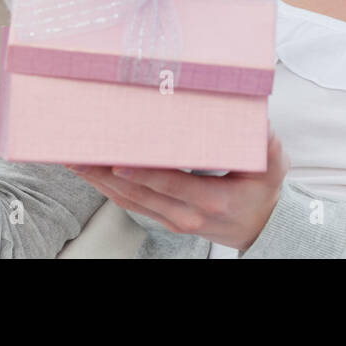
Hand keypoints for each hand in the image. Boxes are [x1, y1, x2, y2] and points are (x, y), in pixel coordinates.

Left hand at [64, 125, 290, 250]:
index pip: (169, 184)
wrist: (264, 228)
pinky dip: (108, 188)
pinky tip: (92, 173)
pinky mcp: (165, 219)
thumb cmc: (264, 191)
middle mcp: (186, 214)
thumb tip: (256, 117)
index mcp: (210, 201)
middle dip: (105, 172)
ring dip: (98, 180)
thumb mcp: (271, 165)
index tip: (116, 161)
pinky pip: (130, 204)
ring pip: (128, 200)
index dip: (141, 173)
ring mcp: (173, 220)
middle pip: (138, 193)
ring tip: (74, 159)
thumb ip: (264, 142)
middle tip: (79, 152)